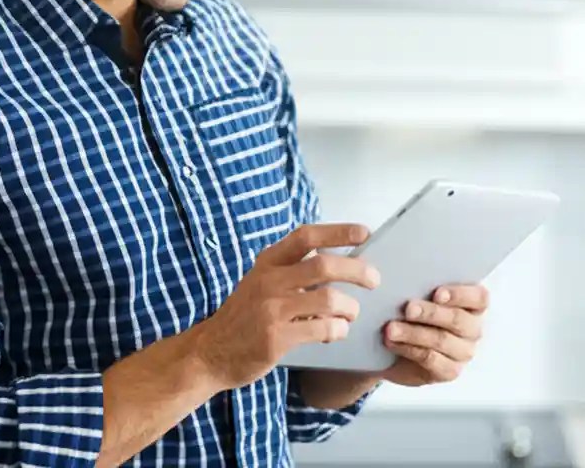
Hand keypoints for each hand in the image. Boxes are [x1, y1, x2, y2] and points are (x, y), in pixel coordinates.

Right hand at [191, 223, 379, 390]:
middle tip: (374, 279)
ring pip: (328, 299)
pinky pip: (322, 328)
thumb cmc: (243, 317)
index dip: (338, 231)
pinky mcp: (276, 338)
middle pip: (324, 265)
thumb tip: (339, 266)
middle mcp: (269, 281)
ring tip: (350, 315)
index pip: (306, 237)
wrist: (210, 352)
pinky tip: (336, 332)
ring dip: (350, 307)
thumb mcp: (260, 284)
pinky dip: (338, 330)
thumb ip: (292, 273)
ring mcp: (271, 309)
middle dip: (357, 270)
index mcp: (267, 264)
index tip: (364, 232)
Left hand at [378, 284, 487, 386]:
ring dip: (413, 333)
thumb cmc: (412, 315)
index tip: (437, 293)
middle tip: (408, 308)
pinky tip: (392, 342)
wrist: (396, 350)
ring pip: (441, 340)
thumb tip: (397, 274)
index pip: (479, 298)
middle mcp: (472, 328)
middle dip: (431, 313)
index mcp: (472, 305)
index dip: (460, 294)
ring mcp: (463, 352)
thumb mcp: (418, 296)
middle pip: (458, 319)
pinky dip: (408, 349)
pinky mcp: (449, 371)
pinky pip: (430, 359)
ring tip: (391, 328)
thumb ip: (420, 285)